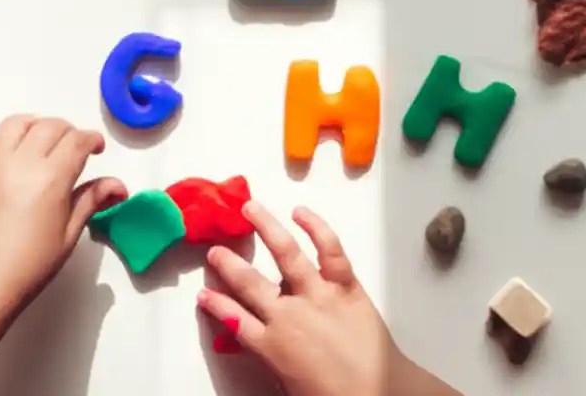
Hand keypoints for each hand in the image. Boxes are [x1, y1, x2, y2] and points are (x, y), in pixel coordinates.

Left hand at [0, 115, 126, 309]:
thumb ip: (91, 200)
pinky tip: (1, 150)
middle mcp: (19, 163)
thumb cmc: (31, 264)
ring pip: (14, 123)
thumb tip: (119, 186)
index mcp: (50, 179)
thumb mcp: (69, 233)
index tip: (95, 148)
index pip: (77, 140)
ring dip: (32, 125)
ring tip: (38, 140)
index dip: (91, 139)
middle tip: (71, 147)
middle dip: (67, 131)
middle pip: (49, 126)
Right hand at [197, 203, 391, 395]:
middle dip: (227, 265)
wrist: (381, 394)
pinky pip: (330, 250)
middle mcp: (287, 315)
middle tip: (215, 250)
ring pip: (285, 253)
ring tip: (249, 208)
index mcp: (271, 345)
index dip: (216, 305)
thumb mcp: (290, 384)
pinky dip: (316, 227)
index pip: (233, 319)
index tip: (203, 293)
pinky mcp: (346, 286)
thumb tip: (260, 340)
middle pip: (249, 283)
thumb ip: (272, 358)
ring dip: (265, 227)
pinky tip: (300, 212)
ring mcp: (316, 296)